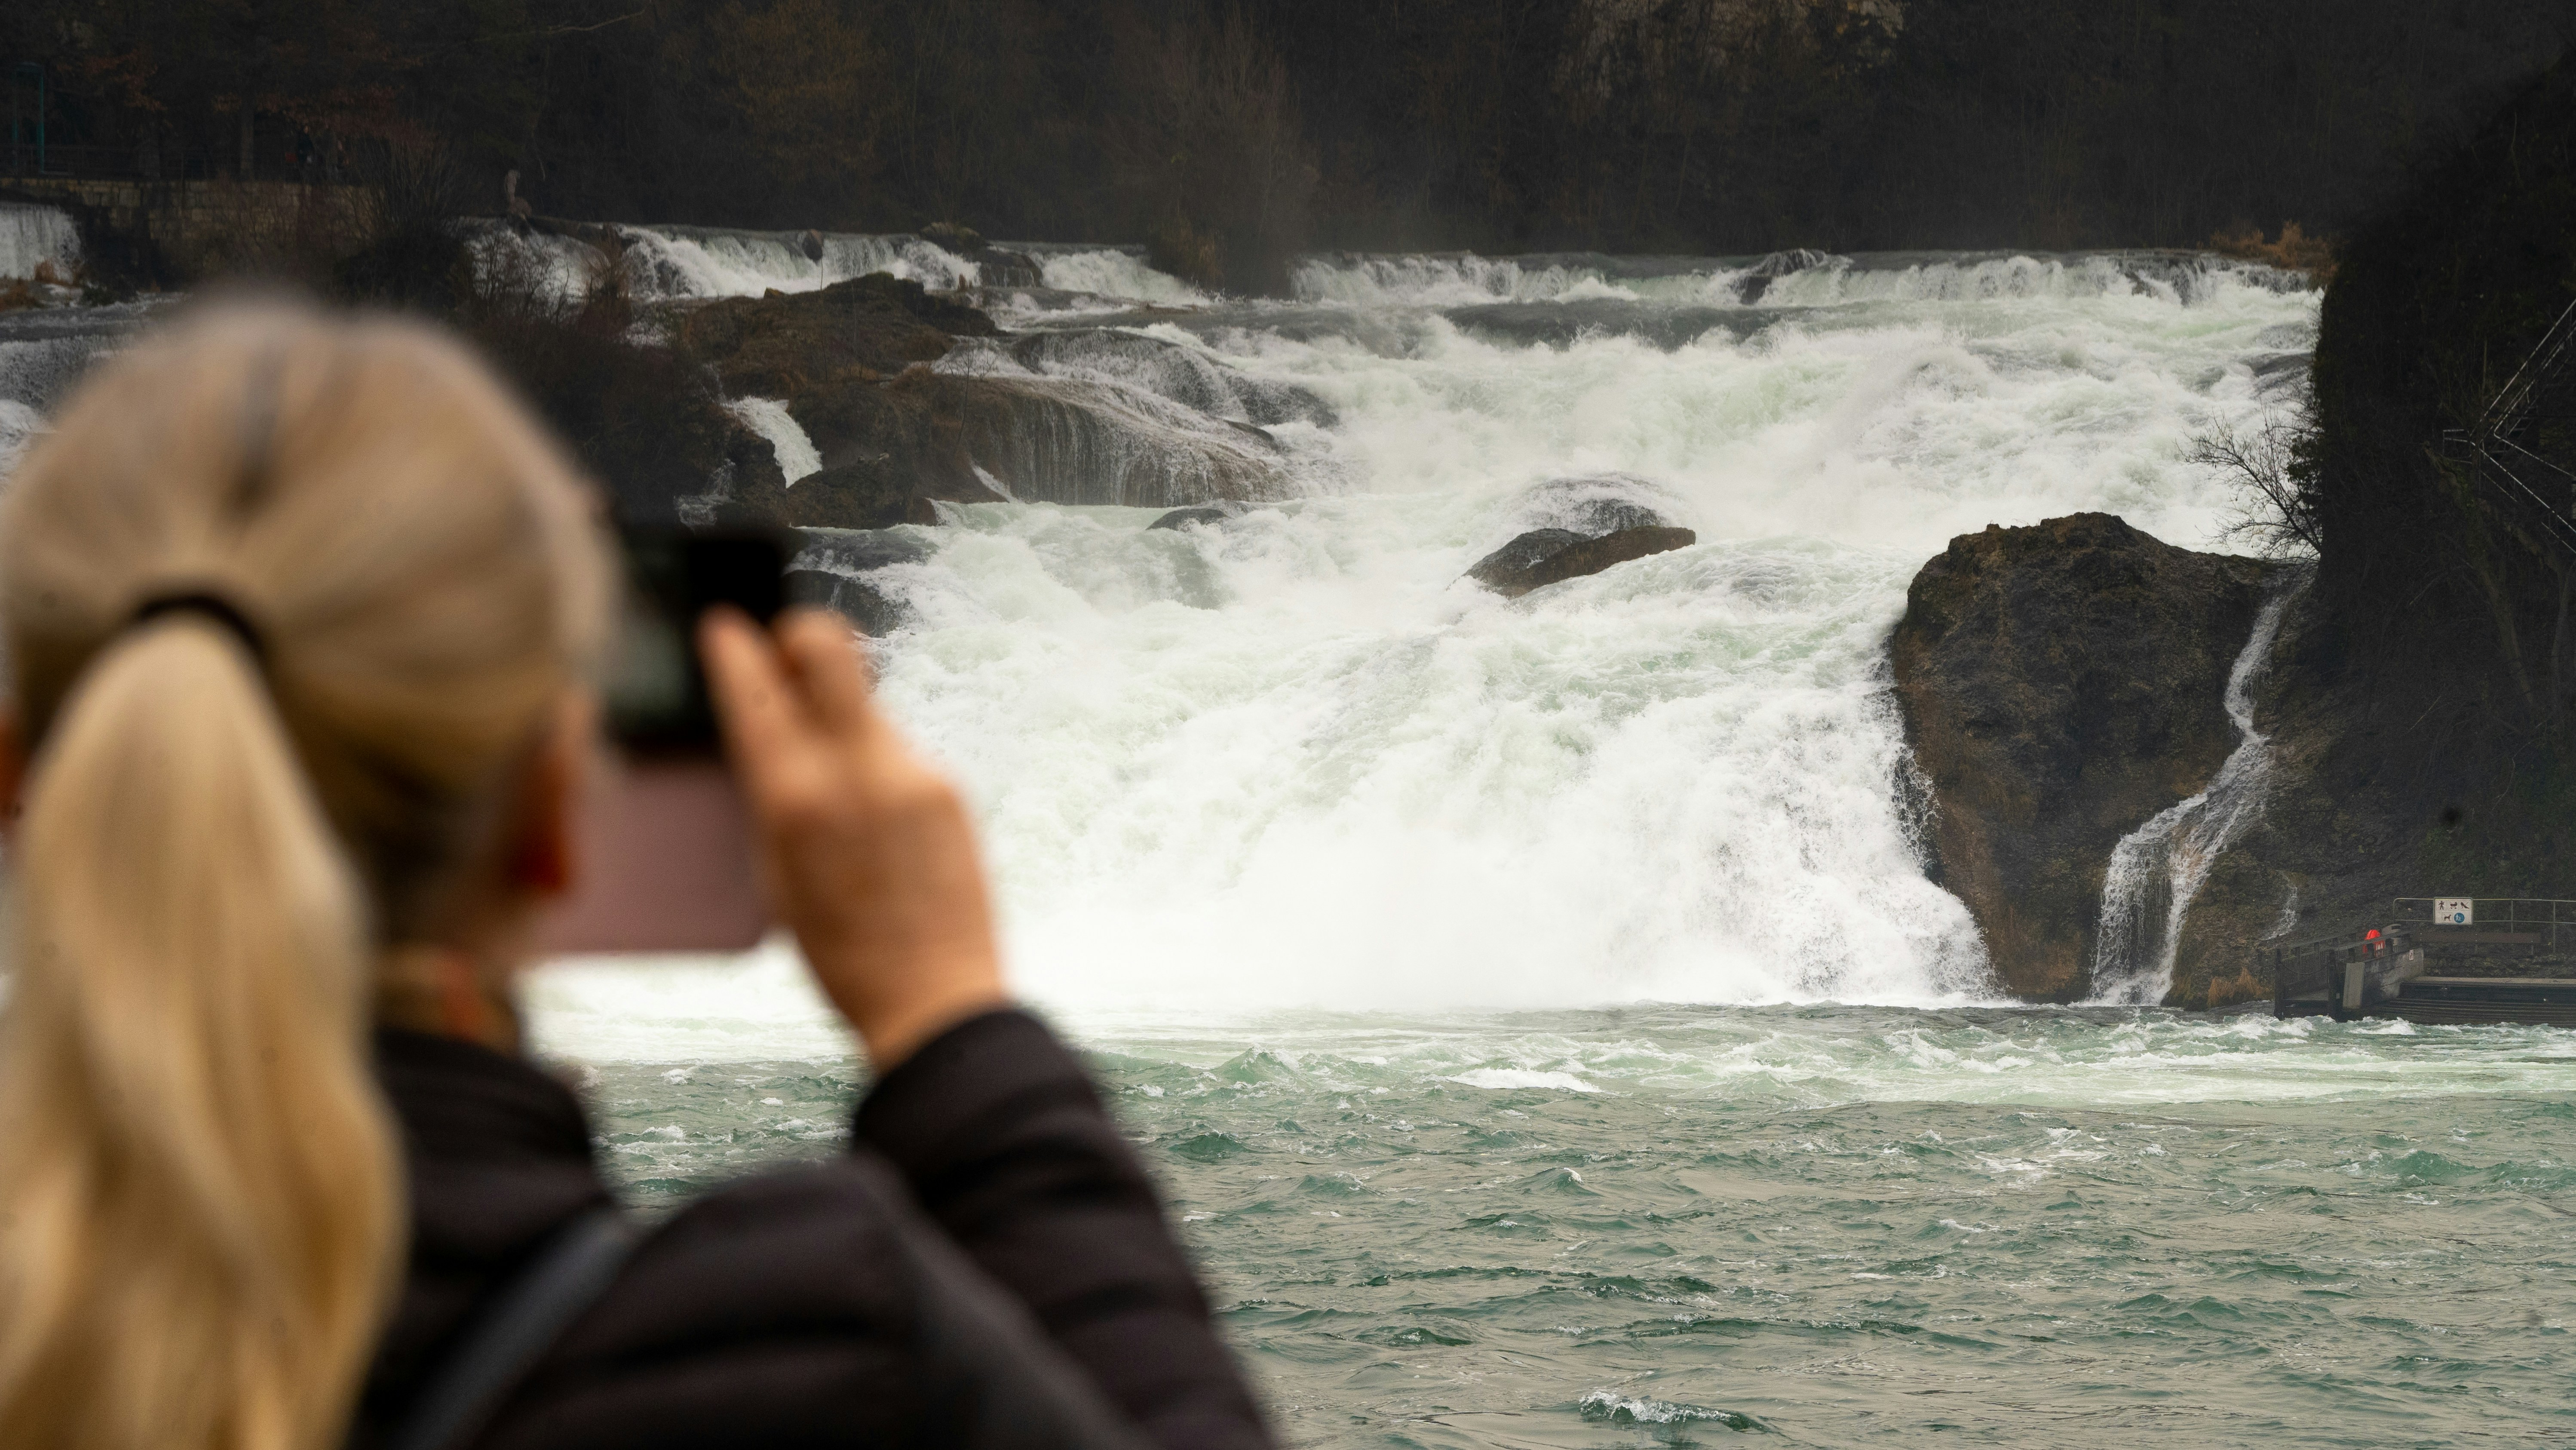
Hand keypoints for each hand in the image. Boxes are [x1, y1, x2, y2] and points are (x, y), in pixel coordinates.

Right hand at [699, 607, 1009, 1067]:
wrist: (934, 998)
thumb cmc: (840, 953)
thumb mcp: (775, 875)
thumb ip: (770, 795)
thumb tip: (762, 730)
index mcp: (793, 799)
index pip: (754, 690)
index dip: (733, 648)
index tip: (723, 626)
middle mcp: (854, 770)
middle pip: (827, 645)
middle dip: (800, 633)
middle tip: (787, 649)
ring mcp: (910, 773)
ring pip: (864, 707)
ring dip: (842, 723)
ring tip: (838, 789)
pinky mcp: (949, 788)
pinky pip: (899, 755)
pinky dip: (878, 770)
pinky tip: (880, 827)